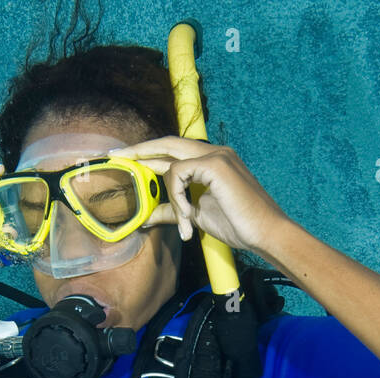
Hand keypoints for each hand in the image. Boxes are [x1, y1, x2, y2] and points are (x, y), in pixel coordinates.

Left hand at [108, 138, 290, 254]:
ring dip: (169, 195)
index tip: (126, 160)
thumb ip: (173, 210)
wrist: (264, 233)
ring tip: (186, 219)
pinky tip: (190, 216)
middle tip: (114, 156)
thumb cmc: (237, 225)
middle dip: (139, 149)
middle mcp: (213, 152)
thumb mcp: (196, 216)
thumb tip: (146, 216)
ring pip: (172, 163)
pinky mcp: (215, 164)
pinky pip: (179, 174)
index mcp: (210, 161)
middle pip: (167, 143)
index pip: (173, 152)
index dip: (149, 154)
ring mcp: (215, 155)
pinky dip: (178, 197)